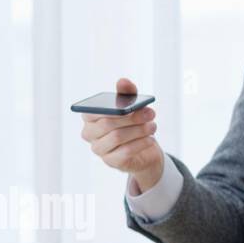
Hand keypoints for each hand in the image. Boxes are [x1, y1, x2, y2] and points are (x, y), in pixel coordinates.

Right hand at [81, 77, 163, 192]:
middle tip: (151, 114)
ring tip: (153, 126)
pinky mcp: (111, 161)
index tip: (130, 106)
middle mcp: (90, 134)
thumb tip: (122, 80)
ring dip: (139, 130)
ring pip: (117, 137)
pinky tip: (151, 139)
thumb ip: (127, 93)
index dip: (112, 109)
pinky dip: (141, 143)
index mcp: (90, 118)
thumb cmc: (134, 124)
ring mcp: (99, 149)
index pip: (92, 112)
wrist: (144, 149)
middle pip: (107, 124)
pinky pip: (125, 152)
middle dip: (132, 118)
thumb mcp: (133, 106)